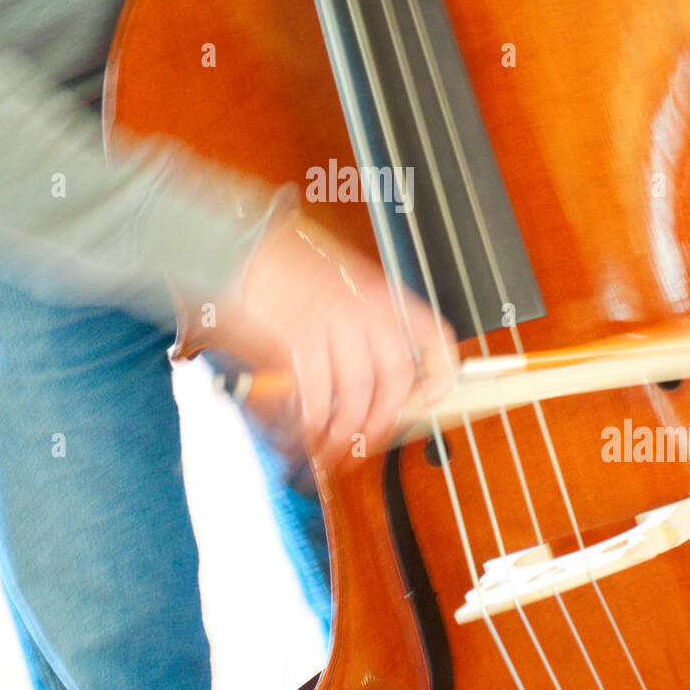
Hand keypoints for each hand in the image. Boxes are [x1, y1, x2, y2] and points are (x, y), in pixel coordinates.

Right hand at [178, 213, 458, 468]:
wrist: (248, 243)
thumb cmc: (291, 265)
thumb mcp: (346, 285)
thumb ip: (367, 326)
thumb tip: (376, 381)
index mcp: (385, 295)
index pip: (435, 337)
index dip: (441, 376)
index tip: (429, 401)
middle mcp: (368, 308)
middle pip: (395, 378)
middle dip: (383, 420)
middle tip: (369, 442)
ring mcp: (335, 320)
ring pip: (356, 393)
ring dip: (346, 430)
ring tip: (334, 445)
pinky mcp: (300, 335)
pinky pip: (317, 391)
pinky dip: (314, 418)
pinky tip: (310, 428)